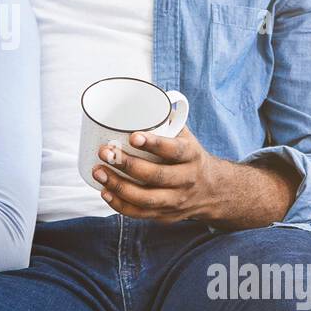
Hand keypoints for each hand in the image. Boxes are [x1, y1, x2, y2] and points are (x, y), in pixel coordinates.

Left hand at [92, 126, 215, 221]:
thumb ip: (167, 120)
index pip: (174, 150)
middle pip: (156, 176)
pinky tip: (105, 192)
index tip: (133, 136)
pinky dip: (120, 205)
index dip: (154, 143)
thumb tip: (143, 95)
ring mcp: (176, 200)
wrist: (212, 191)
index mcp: (192, 156)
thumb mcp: (186, 137)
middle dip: (127, 165)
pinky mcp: (166, 215)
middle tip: (105, 152)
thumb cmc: (189, 157)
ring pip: (146, 198)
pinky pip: (141, 214)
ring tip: (98, 172)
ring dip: (119, 186)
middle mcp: (186, 180)